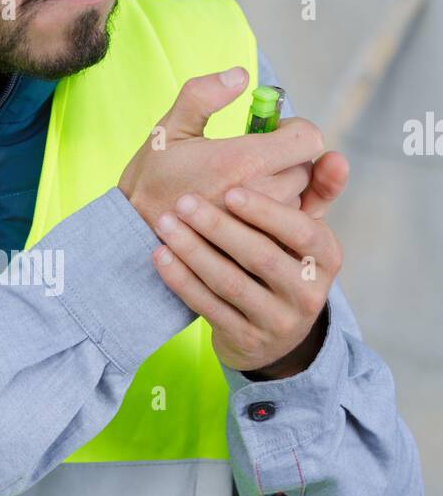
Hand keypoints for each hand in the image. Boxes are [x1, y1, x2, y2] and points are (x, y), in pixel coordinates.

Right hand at [118, 67, 326, 224]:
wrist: (132, 236)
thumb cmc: (150, 181)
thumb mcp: (168, 129)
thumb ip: (203, 95)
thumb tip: (241, 75)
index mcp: (243, 161)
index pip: (309, 140)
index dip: (294, 131)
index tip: (271, 134)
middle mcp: (259, 196)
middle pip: (305, 171)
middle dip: (287, 162)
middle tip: (252, 164)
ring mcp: (260, 228)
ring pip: (297, 203)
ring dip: (281, 193)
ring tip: (244, 193)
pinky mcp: (256, 250)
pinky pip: (284, 232)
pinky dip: (273, 222)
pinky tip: (245, 217)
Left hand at [150, 184, 344, 374]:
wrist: (273, 336)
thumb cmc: (284, 263)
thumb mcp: (306, 231)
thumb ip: (319, 189)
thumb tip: (335, 156)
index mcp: (326, 258)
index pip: (303, 232)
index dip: (267, 212)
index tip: (231, 190)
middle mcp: (308, 293)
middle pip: (261, 257)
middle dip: (219, 226)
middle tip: (184, 201)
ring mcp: (277, 321)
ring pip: (230, 282)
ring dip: (193, 250)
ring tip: (165, 223)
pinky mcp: (246, 340)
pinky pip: (209, 307)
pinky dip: (182, 280)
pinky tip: (161, 255)